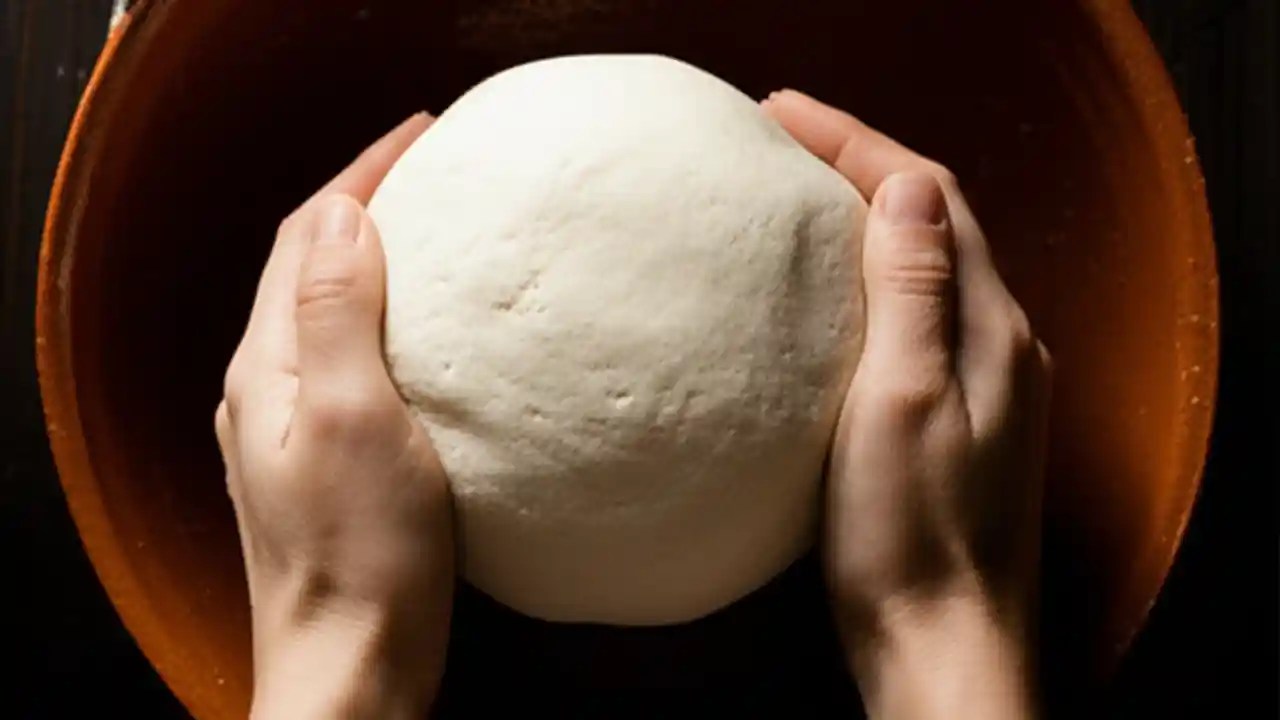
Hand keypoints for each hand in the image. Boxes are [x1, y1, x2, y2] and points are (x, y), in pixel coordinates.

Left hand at [215, 113, 453, 719]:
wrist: (351, 667)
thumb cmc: (360, 555)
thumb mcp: (352, 416)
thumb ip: (337, 309)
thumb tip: (342, 211)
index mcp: (267, 368)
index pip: (306, 236)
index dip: (360, 174)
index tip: (421, 134)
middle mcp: (267, 391)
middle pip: (308, 267)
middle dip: (364, 204)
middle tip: (432, 171)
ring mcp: (292, 431)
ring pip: (328, 313)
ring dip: (374, 260)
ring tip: (433, 233)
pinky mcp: (327, 465)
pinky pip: (349, 361)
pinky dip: (385, 320)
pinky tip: (428, 336)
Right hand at [764, 91, 1050, 718]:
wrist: (943, 645)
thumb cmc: (913, 538)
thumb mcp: (902, 401)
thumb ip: (914, 290)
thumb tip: (907, 185)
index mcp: (991, 329)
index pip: (929, 195)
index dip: (857, 143)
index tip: (781, 113)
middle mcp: (1001, 343)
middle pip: (937, 219)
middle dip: (863, 164)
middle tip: (783, 139)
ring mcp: (985, 382)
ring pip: (929, 264)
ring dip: (869, 216)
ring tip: (800, 193)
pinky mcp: (959, 418)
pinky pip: (920, 313)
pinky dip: (874, 275)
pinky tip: (830, 291)